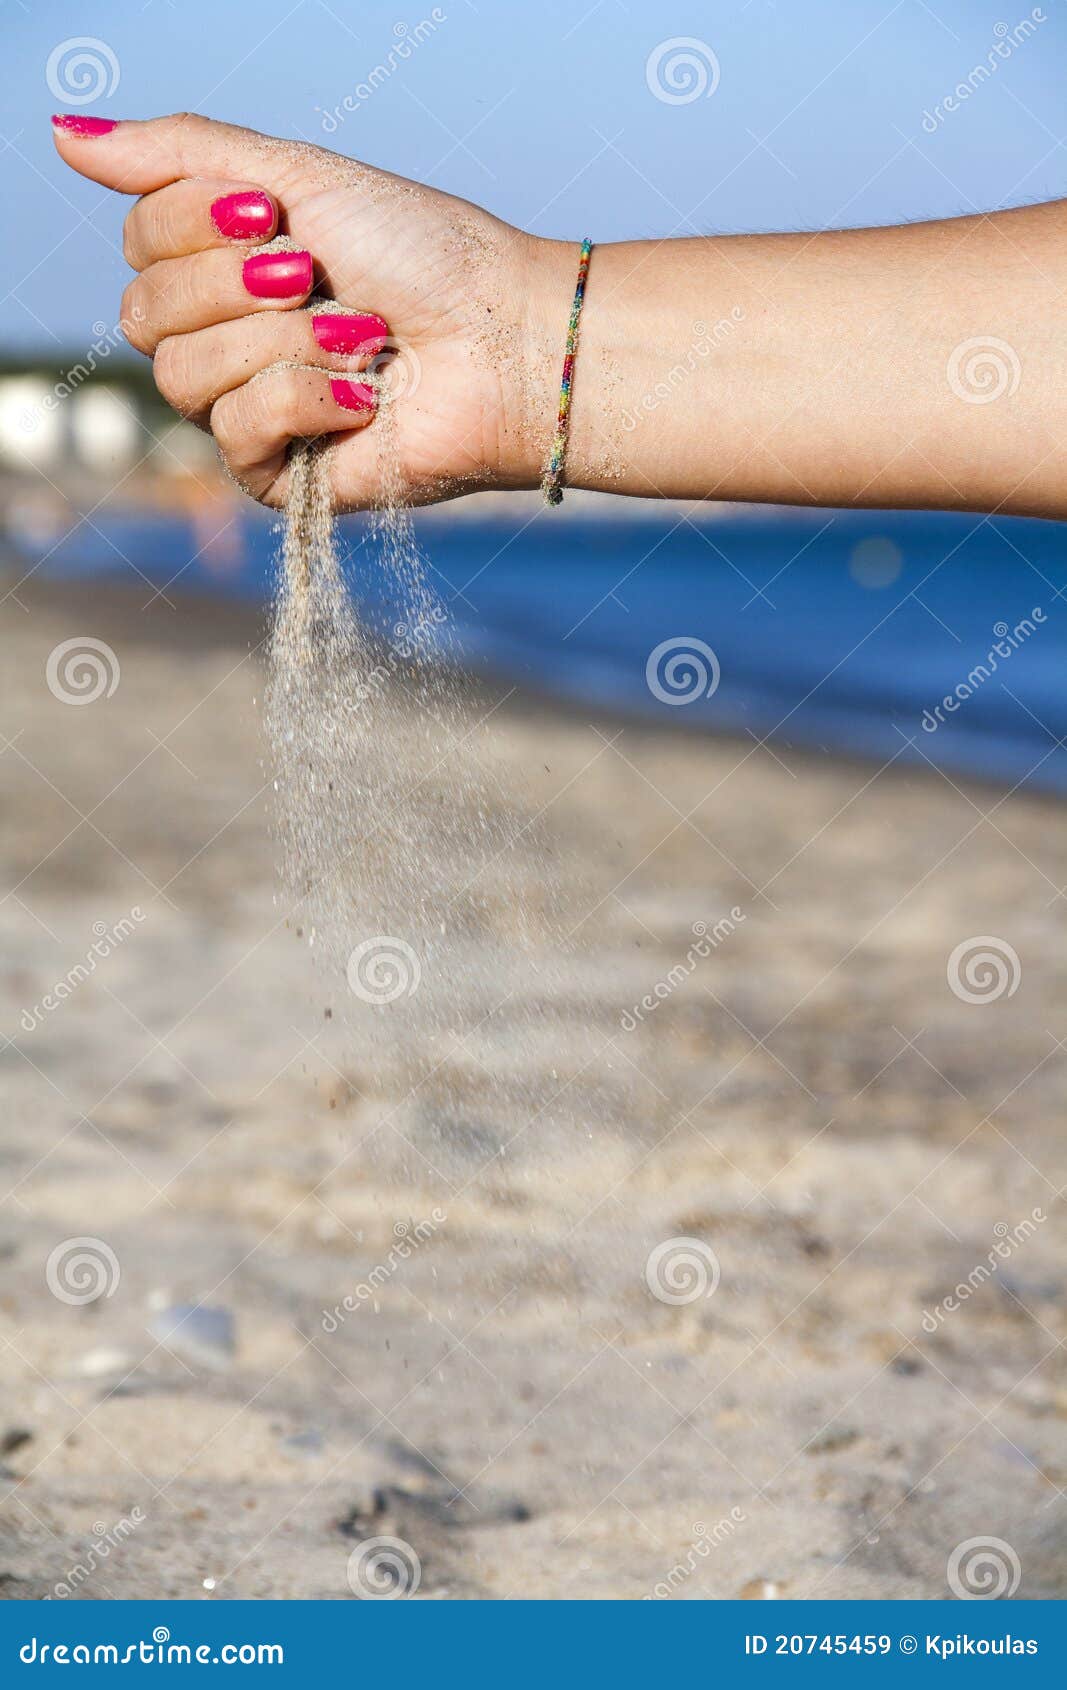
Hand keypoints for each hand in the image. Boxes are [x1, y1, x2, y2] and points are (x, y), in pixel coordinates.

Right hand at [52, 112, 561, 508]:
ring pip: (183, 377)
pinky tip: (363, 397)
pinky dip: (307, 400)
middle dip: (239, 284)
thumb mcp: (296, 177)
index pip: (139, 244)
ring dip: (283, 341)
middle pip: (144, 313)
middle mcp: (223, 342)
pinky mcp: (278, 479)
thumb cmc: (422, 256)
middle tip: (317, 277)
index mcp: (221, 269)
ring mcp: (246, 414)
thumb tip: (64, 129)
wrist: (502, 342)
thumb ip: (181, 155)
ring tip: (358, 336)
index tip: (282, 218)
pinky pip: (235, 433)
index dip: (199, 223)